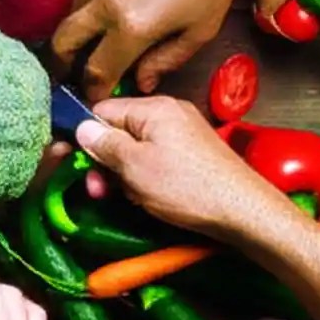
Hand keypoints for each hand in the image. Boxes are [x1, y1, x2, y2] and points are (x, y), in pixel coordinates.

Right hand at [52, 0, 255, 101]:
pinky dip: (88, 6)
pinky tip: (107, 10)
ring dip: (72, 34)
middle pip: (63, 43)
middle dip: (60, 65)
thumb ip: (165, 61)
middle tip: (67, 75)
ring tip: (85, 45)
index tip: (96, 96)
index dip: (93, 90)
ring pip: (69, 14)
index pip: (96, 71)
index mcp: (132, 27)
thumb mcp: (200, 31)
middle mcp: (108, 3)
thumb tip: (141, 80)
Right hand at [74, 96, 291, 239]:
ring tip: (130, 197)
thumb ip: (104, 144)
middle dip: (105, 160)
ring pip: (137, 147)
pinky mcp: (194, 152)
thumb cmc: (184, 187)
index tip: (76, 164)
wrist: (243, 211)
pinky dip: (146, 175)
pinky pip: (157, 156)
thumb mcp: (134, 166)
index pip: (102, 110)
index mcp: (153, 108)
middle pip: (119, 130)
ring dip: (125, 172)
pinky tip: (149, 195)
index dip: (85, 136)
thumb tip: (81, 127)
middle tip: (99, 191)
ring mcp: (184, 131)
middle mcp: (170, 112)